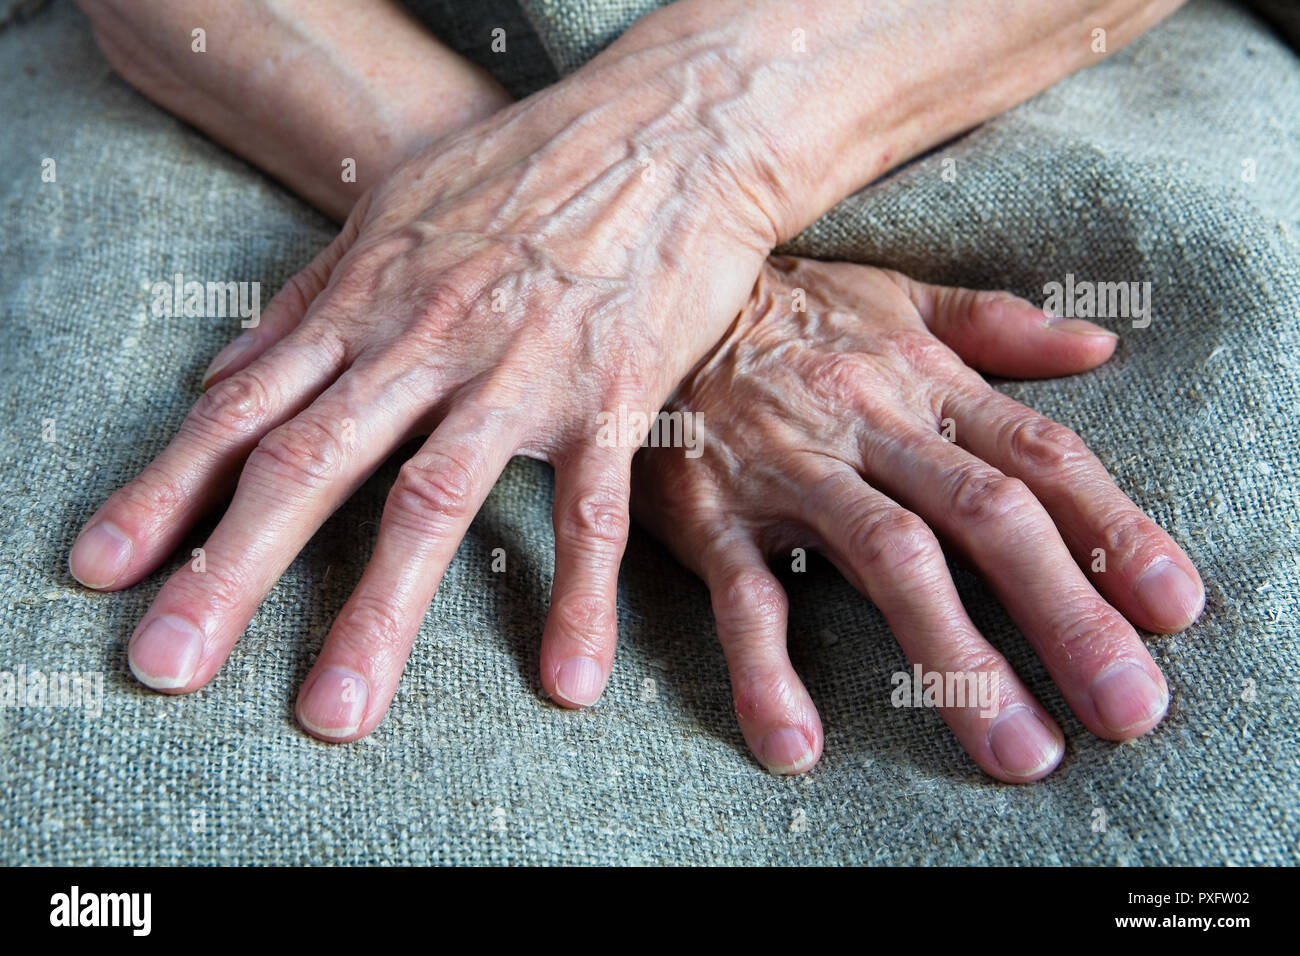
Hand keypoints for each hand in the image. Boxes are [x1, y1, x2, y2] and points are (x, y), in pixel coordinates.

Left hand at [67, 51, 779, 737]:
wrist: (665, 129)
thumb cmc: (525, 169)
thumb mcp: (392, 210)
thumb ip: (306, 299)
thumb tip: (221, 371)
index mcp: (367, 302)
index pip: (245, 408)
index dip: (165, 490)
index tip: (104, 567)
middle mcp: (425, 342)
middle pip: (309, 464)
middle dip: (229, 569)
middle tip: (168, 663)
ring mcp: (519, 370)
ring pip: (433, 498)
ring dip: (380, 610)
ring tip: (336, 710)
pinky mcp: (612, 391)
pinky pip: (591, 508)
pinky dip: (580, 595)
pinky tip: (567, 678)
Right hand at [632, 256, 1203, 781]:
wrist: (653, 296)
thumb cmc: (786, 308)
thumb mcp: (895, 297)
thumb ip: (994, 326)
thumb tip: (1099, 345)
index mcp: (922, 381)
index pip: (1037, 455)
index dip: (1111, 528)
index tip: (1171, 606)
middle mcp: (868, 426)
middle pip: (987, 516)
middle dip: (1065, 611)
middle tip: (1125, 706)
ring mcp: (788, 470)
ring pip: (888, 559)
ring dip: (956, 655)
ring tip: (1014, 748)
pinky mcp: (708, 510)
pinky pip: (744, 596)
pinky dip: (767, 668)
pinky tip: (796, 742)